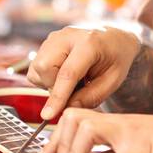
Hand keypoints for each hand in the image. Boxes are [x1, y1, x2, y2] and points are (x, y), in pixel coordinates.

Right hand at [26, 25, 140, 120]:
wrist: (114, 38)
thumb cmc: (116, 59)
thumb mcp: (112, 81)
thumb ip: (90, 97)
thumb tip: (66, 109)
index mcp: (89, 43)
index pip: (67, 73)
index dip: (57, 97)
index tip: (48, 116)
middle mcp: (67, 36)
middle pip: (44, 67)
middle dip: (53, 86)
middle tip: (74, 88)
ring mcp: (55, 37)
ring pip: (36, 68)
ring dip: (49, 82)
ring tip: (72, 80)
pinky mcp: (47, 42)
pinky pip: (35, 67)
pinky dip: (46, 77)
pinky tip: (63, 74)